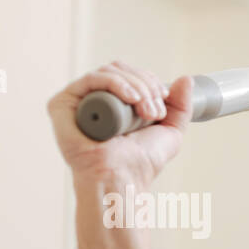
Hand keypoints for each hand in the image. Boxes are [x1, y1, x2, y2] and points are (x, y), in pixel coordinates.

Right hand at [47, 61, 191, 186]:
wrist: (123, 179)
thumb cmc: (142, 162)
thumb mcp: (171, 131)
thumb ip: (181, 106)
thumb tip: (186, 79)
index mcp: (114, 102)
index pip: (130, 74)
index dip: (149, 81)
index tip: (163, 99)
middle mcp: (94, 99)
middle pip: (120, 69)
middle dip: (145, 85)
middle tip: (154, 111)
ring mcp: (77, 101)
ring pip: (108, 72)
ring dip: (135, 86)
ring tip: (146, 110)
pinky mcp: (62, 104)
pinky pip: (89, 80)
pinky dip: (114, 83)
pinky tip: (131, 98)